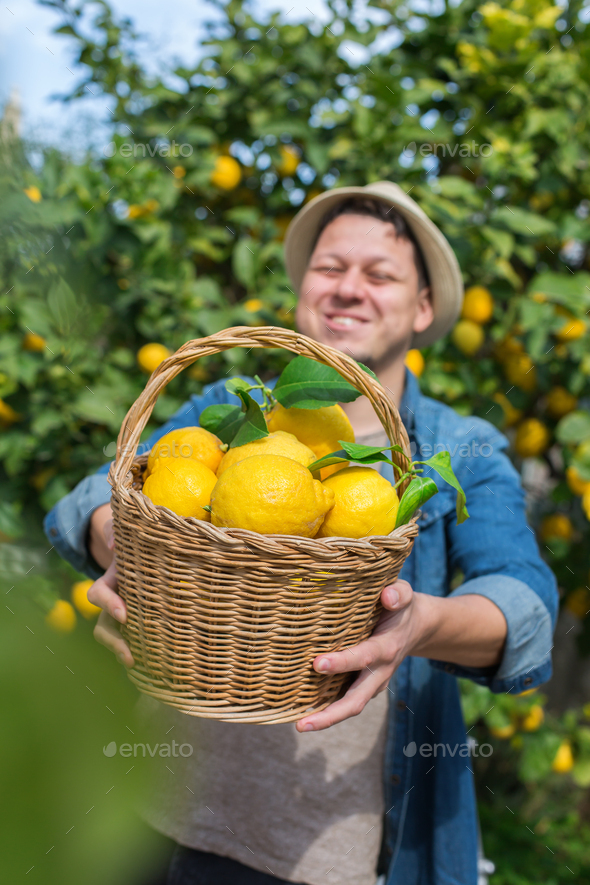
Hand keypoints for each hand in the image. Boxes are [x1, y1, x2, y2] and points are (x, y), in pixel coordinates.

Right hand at [87, 519, 133, 667]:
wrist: (145, 555)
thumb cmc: (134, 544)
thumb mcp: (123, 533)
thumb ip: (115, 531)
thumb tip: (113, 542)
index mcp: (108, 582)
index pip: (98, 594)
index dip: (108, 604)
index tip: (124, 614)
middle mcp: (113, 603)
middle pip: (104, 627)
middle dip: (113, 642)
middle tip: (129, 654)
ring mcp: (125, 617)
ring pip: (117, 639)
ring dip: (124, 653)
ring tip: (137, 664)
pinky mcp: (140, 624)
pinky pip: (136, 641)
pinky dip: (143, 653)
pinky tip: (157, 664)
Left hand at [296, 580, 419, 732]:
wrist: (416, 627)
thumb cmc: (402, 607)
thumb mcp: (406, 595)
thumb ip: (399, 594)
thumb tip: (387, 596)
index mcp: (386, 648)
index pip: (363, 658)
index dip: (342, 663)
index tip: (317, 664)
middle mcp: (379, 672)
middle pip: (356, 700)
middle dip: (331, 713)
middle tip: (304, 722)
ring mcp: (372, 683)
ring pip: (351, 707)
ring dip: (327, 719)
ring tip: (300, 726)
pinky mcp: (364, 685)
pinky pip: (347, 702)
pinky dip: (328, 711)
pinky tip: (304, 715)